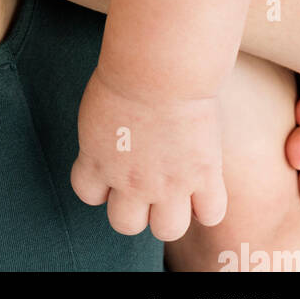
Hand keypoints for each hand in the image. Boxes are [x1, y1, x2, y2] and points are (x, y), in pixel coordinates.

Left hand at [71, 66, 227, 241]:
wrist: (158, 68)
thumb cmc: (126, 72)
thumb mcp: (99, 107)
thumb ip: (104, 137)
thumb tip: (116, 146)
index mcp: (96, 160)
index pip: (88, 194)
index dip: (102, 184)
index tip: (114, 165)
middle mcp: (129, 181)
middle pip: (125, 224)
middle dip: (135, 207)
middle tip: (147, 179)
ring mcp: (167, 184)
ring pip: (167, 230)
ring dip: (171, 213)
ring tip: (176, 186)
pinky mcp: (202, 177)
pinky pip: (210, 214)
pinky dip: (209, 204)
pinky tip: (204, 180)